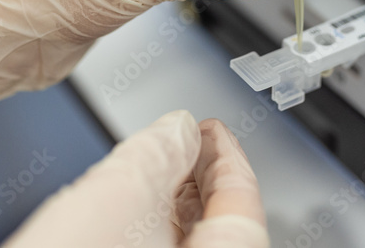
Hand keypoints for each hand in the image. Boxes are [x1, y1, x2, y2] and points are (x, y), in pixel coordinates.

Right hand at [2, 111, 269, 247]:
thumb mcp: (121, 196)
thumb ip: (159, 152)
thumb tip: (178, 130)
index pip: (243, 201)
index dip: (225, 155)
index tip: (209, 128)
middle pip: (217, 229)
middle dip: (195, 178)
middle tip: (179, 141)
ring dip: (168, 208)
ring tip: (147, 171)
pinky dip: (147, 238)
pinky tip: (124, 217)